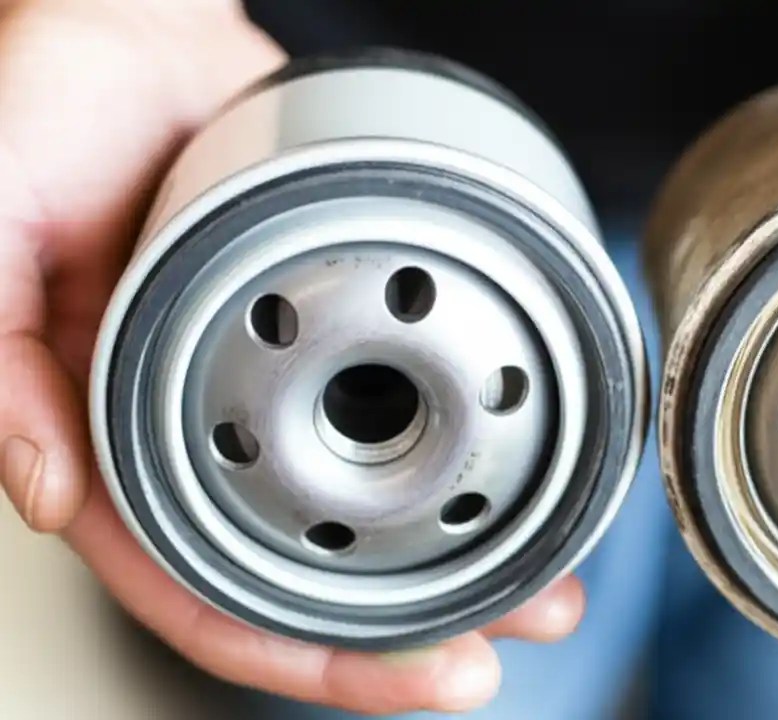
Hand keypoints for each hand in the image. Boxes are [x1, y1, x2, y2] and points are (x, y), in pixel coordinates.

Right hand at [0, 0, 582, 712]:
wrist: (124, 25)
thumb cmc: (37, 119)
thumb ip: (1, 371)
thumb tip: (49, 500)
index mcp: (112, 441)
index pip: (206, 593)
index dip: (305, 653)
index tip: (412, 677)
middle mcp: (197, 433)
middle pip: (310, 571)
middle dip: (413, 626)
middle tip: (512, 642)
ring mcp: (274, 385)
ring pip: (372, 506)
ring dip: (461, 556)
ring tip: (550, 588)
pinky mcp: (332, 328)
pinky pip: (403, 406)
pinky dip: (462, 453)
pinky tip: (525, 476)